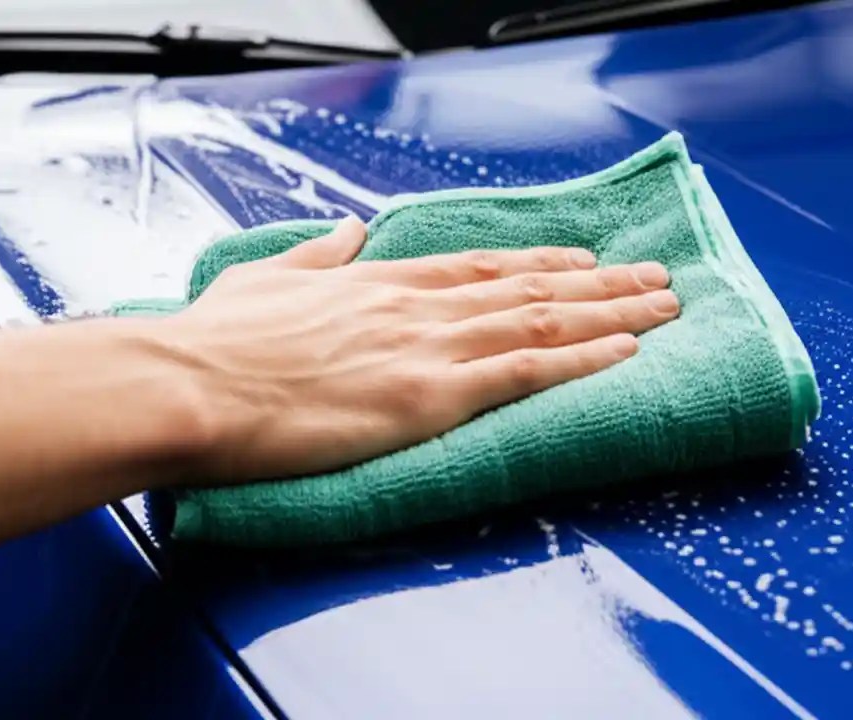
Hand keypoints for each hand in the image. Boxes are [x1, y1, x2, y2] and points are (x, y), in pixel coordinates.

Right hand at [158, 216, 678, 483]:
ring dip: (612, 314)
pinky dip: (583, 359)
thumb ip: (317, 256)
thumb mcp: (266, 278)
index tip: (584, 260)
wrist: (190, 386)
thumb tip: (347, 233)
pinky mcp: (432, 395)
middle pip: (530, 288)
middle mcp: (418, 305)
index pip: (482, 267)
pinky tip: (624, 352)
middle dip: (601, 284)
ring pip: (544, 322)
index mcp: (380, 282)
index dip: (542, 263)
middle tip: (655, 278)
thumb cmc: (214, 344)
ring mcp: (429, 346)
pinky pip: (527, 372)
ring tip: (663, 306)